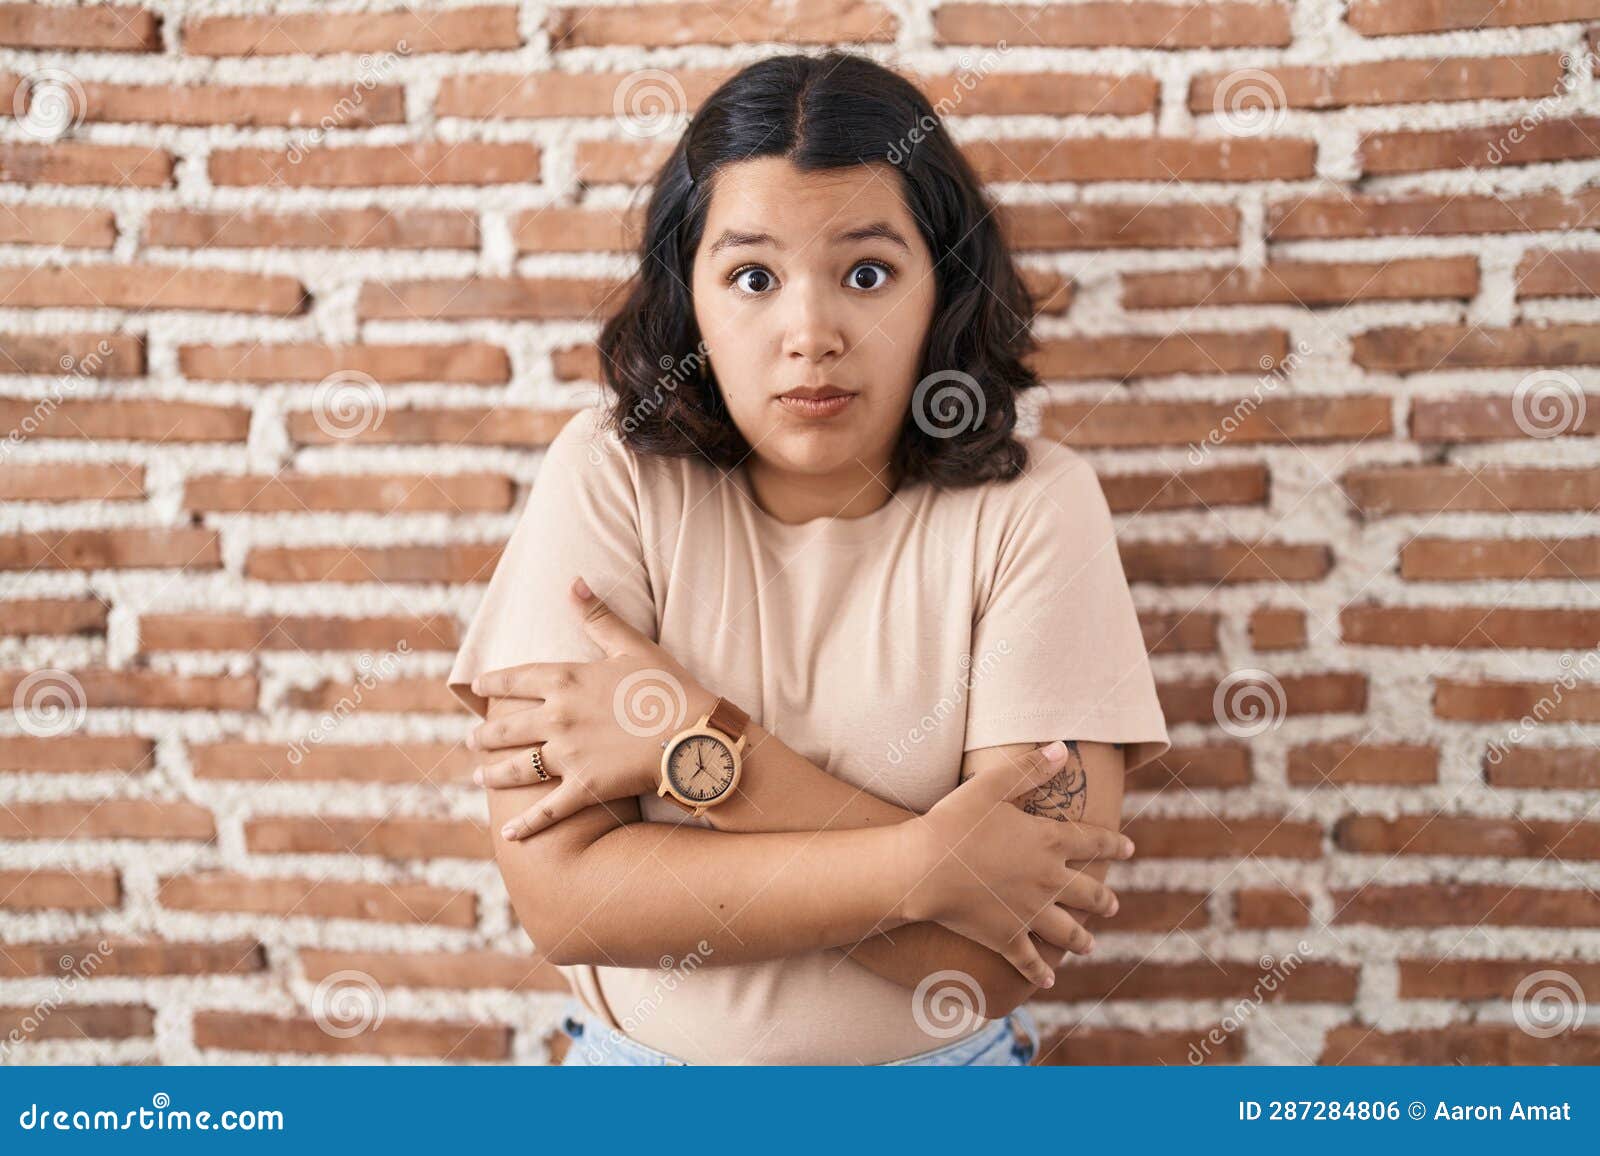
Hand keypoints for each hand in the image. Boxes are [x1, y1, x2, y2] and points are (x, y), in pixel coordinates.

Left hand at [467, 576, 718, 840]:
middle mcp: (557, 717)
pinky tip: (508, 834)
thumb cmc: (669, 686)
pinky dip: (526, 825)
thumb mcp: (633, 644)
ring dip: (492, 773)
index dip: (493, 683)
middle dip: (484, 734)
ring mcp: (567, 755)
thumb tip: (574, 581)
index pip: (516, 679)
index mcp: (566, 679)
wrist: (694, 733)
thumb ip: (599, 616)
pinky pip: (547, 810)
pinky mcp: (584, 787)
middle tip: (471, 739)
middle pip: (506, 726)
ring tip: (478, 775)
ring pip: (516, 768)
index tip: (476, 687)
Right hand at [893, 740, 1134, 986]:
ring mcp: (1029, 913)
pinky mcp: (1006, 937)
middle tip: (1112, 905)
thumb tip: (1063, 749)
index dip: (1113, 844)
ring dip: (1082, 939)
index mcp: (1048, 842)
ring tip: (1090, 945)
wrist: (924, 869)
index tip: (1129, 849)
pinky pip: (1030, 960)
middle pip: (1088, 893)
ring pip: (1067, 932)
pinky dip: (1040, 972)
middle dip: (1103, 900)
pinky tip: (1049, 980)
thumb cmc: (954, 822)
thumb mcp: (992, 785)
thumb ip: (1030, 768)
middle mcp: (1048, 880)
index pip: (1092, 842)